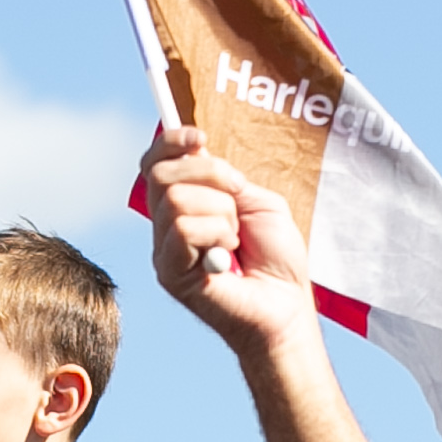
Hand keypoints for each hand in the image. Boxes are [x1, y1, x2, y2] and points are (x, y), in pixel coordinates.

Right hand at [139, 123, 316, 353]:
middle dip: (208, 175)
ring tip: (236, 241)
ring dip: (221, 214)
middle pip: (162, 175)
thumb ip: (225, 178)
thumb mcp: (257, 202)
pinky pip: (183, 230)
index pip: (156, 165)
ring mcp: (164, 250)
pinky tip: (227, 258)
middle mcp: (166, 227)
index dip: (170, 143)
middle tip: (237, 197)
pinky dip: (217, 235)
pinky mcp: (169, 272)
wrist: (285, 304)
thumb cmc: (276, 259)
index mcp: (184, 206)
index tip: (200, 137)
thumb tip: (196, 150)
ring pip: (176, 201)